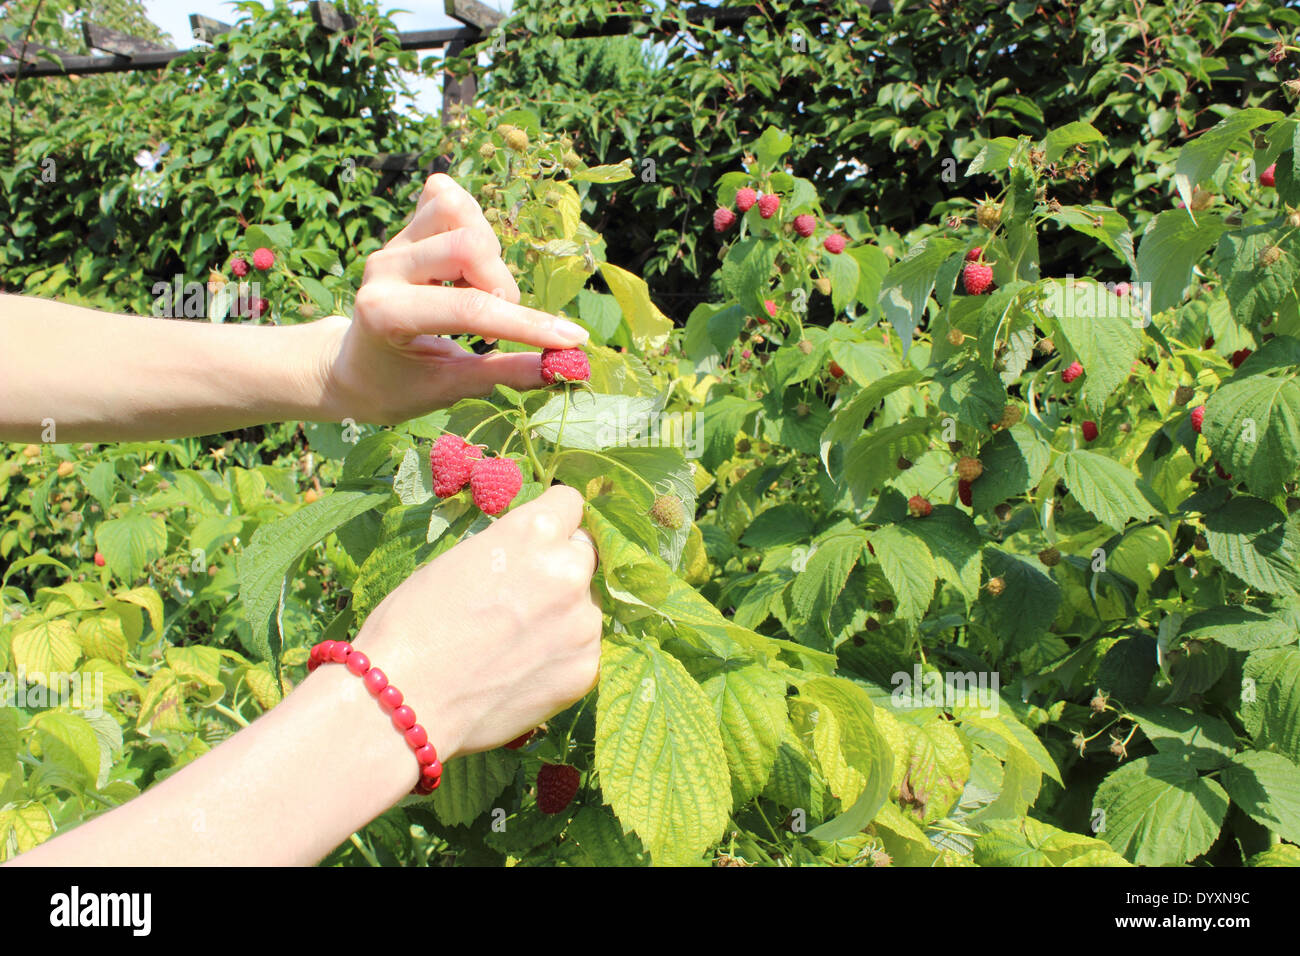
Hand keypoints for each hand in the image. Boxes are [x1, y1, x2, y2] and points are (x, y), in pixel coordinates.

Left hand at [311, 174, 588, 424]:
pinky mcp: (404, 228)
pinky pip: (446, 196)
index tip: (572, 339)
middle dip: (502, 284)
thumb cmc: (398, 386)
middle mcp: (386, 268)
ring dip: (487, 251)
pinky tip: (469, 260)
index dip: (529, 324)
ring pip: (459, 211)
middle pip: (469, 245)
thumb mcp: (449, 389)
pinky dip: (470, 221)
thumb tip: (565, 367)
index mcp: (388, 314)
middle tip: (497, 318)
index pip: (472, 309)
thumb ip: (505, 374)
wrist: (352, 368)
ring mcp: (393, 242)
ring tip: (480, 288)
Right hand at [349, 485, 602, 758]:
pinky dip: (562, 654)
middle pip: (584, 553)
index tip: (540, 538)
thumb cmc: (412, 624)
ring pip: (587, 604)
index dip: (552, 521)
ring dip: (565, 613)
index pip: (570, 504)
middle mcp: (568, 571)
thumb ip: (507, 550)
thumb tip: (529, 552)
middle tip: (527, 593)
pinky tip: (524, 670)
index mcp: (534, 532)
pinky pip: (584, 648)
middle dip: (561, 565)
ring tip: (518, 641)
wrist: (407, 699)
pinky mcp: (585, 668)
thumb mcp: (457, 560)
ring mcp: (582, 623)